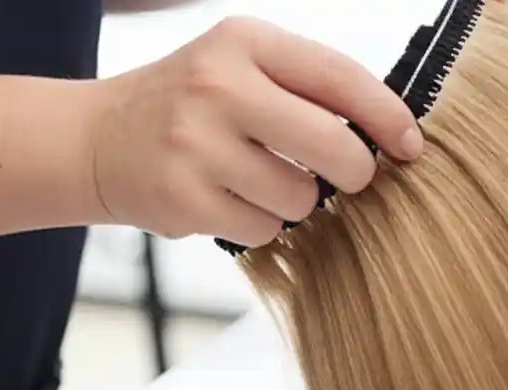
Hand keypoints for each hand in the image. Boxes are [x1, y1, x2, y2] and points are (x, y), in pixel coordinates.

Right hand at [88, 17, 422, 247]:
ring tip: (255, 180)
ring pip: (301, 198)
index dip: (387, 116)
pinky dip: (257, 224)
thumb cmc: (193, 106)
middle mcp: (217, 86)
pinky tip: (226, 200)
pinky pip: (263, 230)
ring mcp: (194, 144)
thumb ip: (309, 89)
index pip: (340, 77)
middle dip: (353, 173)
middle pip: (333, 147)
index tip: (411, 146)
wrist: (96, 139)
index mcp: (243, 42)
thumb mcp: (243, 67)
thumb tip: (393, 134)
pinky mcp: (181, 198)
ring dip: (294, 201)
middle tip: (343, 177)